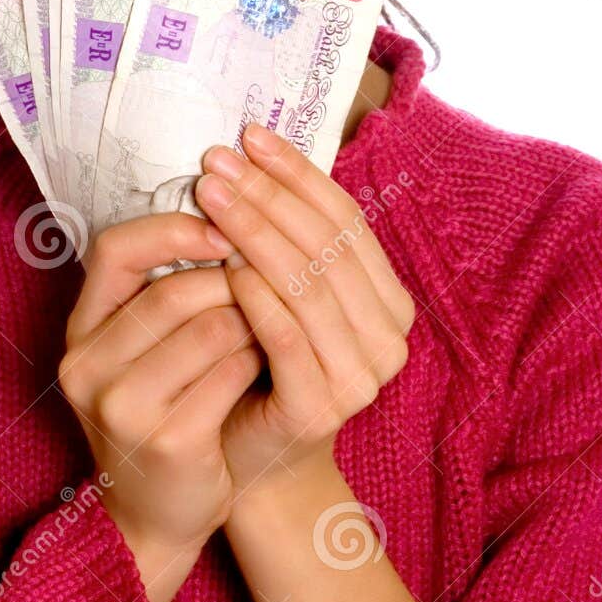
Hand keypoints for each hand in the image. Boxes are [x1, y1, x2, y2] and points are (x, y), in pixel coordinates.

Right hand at [58, 210, 263, 561]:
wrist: (155, 519)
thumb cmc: (162, 418)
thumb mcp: (141, 354)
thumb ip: (159, 295)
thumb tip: (226, 219)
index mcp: (80, 333)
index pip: (114, 250)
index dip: (172, 229)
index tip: (222, 230)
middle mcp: (87, 367)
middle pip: (173, 290)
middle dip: (231, 279)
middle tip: (269, 279)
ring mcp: (122, 408)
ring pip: (210, 328)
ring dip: (254, 318)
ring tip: (273, 321)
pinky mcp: (166, 442)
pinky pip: (229, 375)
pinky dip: (258, 360)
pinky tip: (269, 362)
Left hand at [193, 122, 415, 503]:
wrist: (256, 465)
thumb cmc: (264, 370)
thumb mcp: (288, 299)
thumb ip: (291, 245)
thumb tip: (255, 154)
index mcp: (391, 304)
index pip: (347, 220)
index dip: (298, 174)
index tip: (250, 136)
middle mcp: (391, 338)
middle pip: (326, 245)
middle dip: (269, 194)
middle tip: (218, 159)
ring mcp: (361, 374)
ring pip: (307, 282)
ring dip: (255, 229)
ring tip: (210, 193)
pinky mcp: (321, 404)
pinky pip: (286, 332)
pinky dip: (255, 290)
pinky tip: (223, 258)